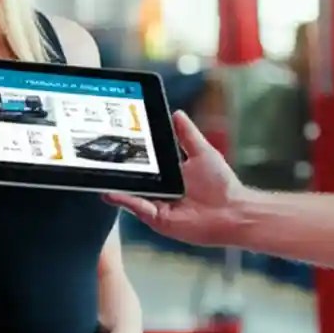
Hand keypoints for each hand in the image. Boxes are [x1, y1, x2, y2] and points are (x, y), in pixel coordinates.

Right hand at [103, 110, 251, 245]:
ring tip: (100, 175)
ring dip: (116, 186)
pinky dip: (125, 200)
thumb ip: (187, 134)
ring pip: (131, 194)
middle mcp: (161, 190)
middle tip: (101, 159)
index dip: (130, 155)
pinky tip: (113, 192)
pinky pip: (138, 208)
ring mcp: (157, 205)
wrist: (233, 212)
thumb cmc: (222, 185)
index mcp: (169, 174)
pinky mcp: (158, 219)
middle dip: (117, 170)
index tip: (116, 141)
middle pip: (134, 178)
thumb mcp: (202, 152)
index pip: (145, 163)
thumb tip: (176, 113)